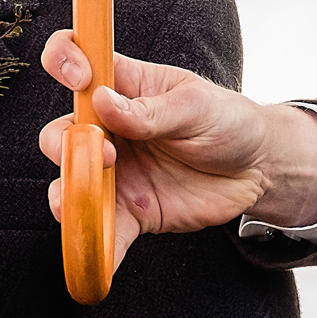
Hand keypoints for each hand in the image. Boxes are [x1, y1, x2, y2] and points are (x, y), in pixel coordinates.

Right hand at [38, 31, 316, 266]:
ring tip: (82, 205)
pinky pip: (104, 228)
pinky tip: (98, 259)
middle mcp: (109, 128)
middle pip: (60, 132)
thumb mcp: (196, 106)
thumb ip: (151, 111)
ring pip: (70, 183)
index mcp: (124, 86)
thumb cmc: (226, 120)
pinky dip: (96, 245)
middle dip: (65, 144)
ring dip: (67, 195)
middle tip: (107, 155)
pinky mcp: (130, 209)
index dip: (65, 60)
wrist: (256, 169)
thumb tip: (102, 102)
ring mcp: (116, 171)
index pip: (78, 58)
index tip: (78, 78)